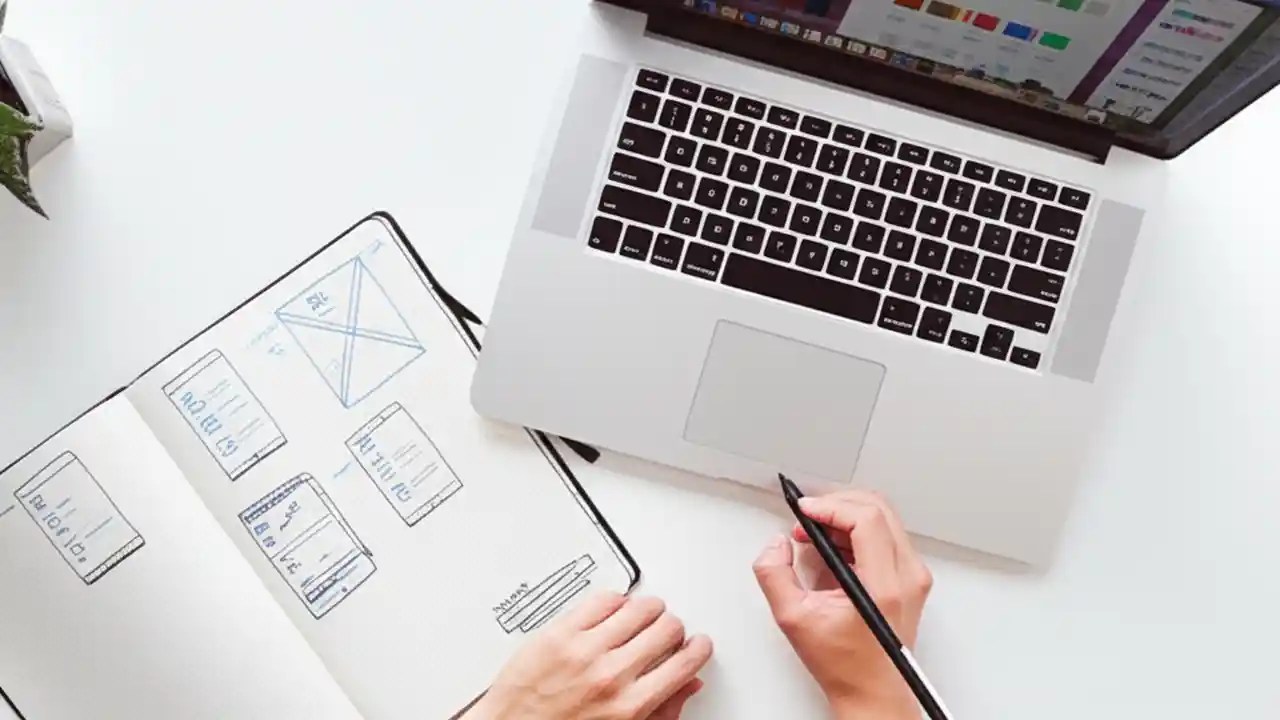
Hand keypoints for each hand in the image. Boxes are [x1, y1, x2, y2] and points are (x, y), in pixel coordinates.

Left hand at [466, 592, 713, 719]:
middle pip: (666, 628)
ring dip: (648, 609)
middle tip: (666, 632)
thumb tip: (687, 685)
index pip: (684, 662)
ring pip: (639, 607)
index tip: (697, 644)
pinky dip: (615, 600)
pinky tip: (613, 611)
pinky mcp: (559, 632)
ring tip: (642, 617)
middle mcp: (611, 674)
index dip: (698, 648)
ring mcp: (583, 650)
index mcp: (630, 705)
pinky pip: (602, 599)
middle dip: (673, 628)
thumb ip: (661, 710)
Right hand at [752, 490, 932, 719]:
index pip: (865, 520)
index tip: (805, 510)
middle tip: (807, 517)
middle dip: (836, 504)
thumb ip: (775, 575)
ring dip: (845, 515)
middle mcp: (906, 576)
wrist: (872, 690)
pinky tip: (833, 545)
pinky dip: (857, 530)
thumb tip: (775, 545)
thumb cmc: (844, 664)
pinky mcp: (910, 577)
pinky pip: (887, 534)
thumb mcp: (794, 619)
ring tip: (814, 533)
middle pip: (877, 509)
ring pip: (883, 518)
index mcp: (883, 586)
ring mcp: (912, 575)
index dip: (830, 506)